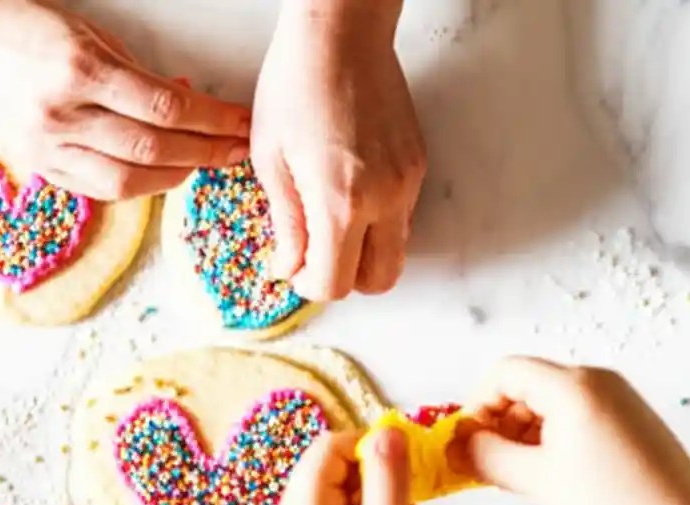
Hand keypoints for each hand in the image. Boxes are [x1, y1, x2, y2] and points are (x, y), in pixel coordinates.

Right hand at [0, 0, 249, 199]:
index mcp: (81, 71)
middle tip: (236, 150)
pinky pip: (99, 189)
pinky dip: (137, 186)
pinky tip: (159, 175)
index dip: (212, 120)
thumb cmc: (29, 28)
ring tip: (202, 163)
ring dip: (176, 176)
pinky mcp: (38, 165)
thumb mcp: (91, 36)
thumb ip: (139, 75)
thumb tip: (188, 102)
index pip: (166, 108)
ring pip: (128, 180)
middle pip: (154, 150)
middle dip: (205, 152)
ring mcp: (47, 146)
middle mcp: (63, 114)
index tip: (240, 123)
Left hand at [252, 1, 425, 299]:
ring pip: (396, 251)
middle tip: (313, 257)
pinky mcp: (418, 166)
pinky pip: (402, 217)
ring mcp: (408, 183)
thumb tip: (288, 267)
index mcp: (342, 201)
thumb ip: (286, 224)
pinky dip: (376, 222)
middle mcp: (386, 199)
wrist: (341, 33)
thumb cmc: (296, 84)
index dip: (308, 287)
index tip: (291, 269)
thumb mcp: (271, 159)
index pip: (335, 283)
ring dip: (363, 253)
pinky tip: (347, 192)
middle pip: (380, 281)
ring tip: (327, 221)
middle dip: (345, 280)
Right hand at [462, 356, 689, 504]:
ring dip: (526, 429)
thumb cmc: (610, 502)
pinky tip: (555, 470)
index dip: (478, 404)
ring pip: (551, 398)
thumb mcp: (536, 480)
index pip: (505, 373)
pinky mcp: (630, 412)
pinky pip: (577, 408)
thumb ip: (487, 457)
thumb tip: (457, 445)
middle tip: (492, 464)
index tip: (470, 442)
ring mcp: (617, 393)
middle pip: (528, 383)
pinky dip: (554, 432)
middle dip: (501, 420)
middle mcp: (595, 378)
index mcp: (571, 385)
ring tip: (523, 473)